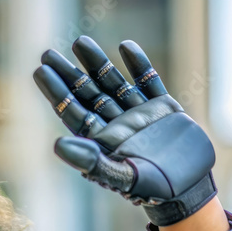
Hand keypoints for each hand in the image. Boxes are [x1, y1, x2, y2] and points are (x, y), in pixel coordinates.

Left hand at [33, 36, 216, 226]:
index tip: (40, 71)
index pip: (73, 112)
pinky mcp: (163, 108)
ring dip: (98, 63)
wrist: (190, 188)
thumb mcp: (119, 175)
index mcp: (101, 141)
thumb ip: (90, 159)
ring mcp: (138, 114)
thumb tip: (57, 144)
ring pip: (113, 83)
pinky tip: (125, 46)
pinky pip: (148, 81)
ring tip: (80, 42)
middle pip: (87, 94)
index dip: (57, 92)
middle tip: (47, 54)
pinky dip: (138, 65)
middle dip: (69, 74)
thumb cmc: (151, 189)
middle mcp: (116, 125)